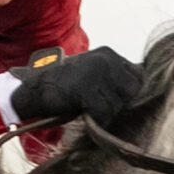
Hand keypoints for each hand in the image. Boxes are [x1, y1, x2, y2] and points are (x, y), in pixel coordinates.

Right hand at [6, 46, 142, 126]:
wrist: (34, 90)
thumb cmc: (64, 86)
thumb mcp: (92, 73)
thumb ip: (114, 78)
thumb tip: (140, 92)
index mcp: (108, 54)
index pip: (139, 77)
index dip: (128, 94)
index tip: (112, 100)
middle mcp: (105, 59)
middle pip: (132, 91)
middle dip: (119, 103)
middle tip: (99, 106)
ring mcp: (95, 73)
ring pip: (117, 104)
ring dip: (105, 113)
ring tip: (87, 109)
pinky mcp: (85, 88)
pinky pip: (103, 112)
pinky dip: (96, 119)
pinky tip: (84, 114)